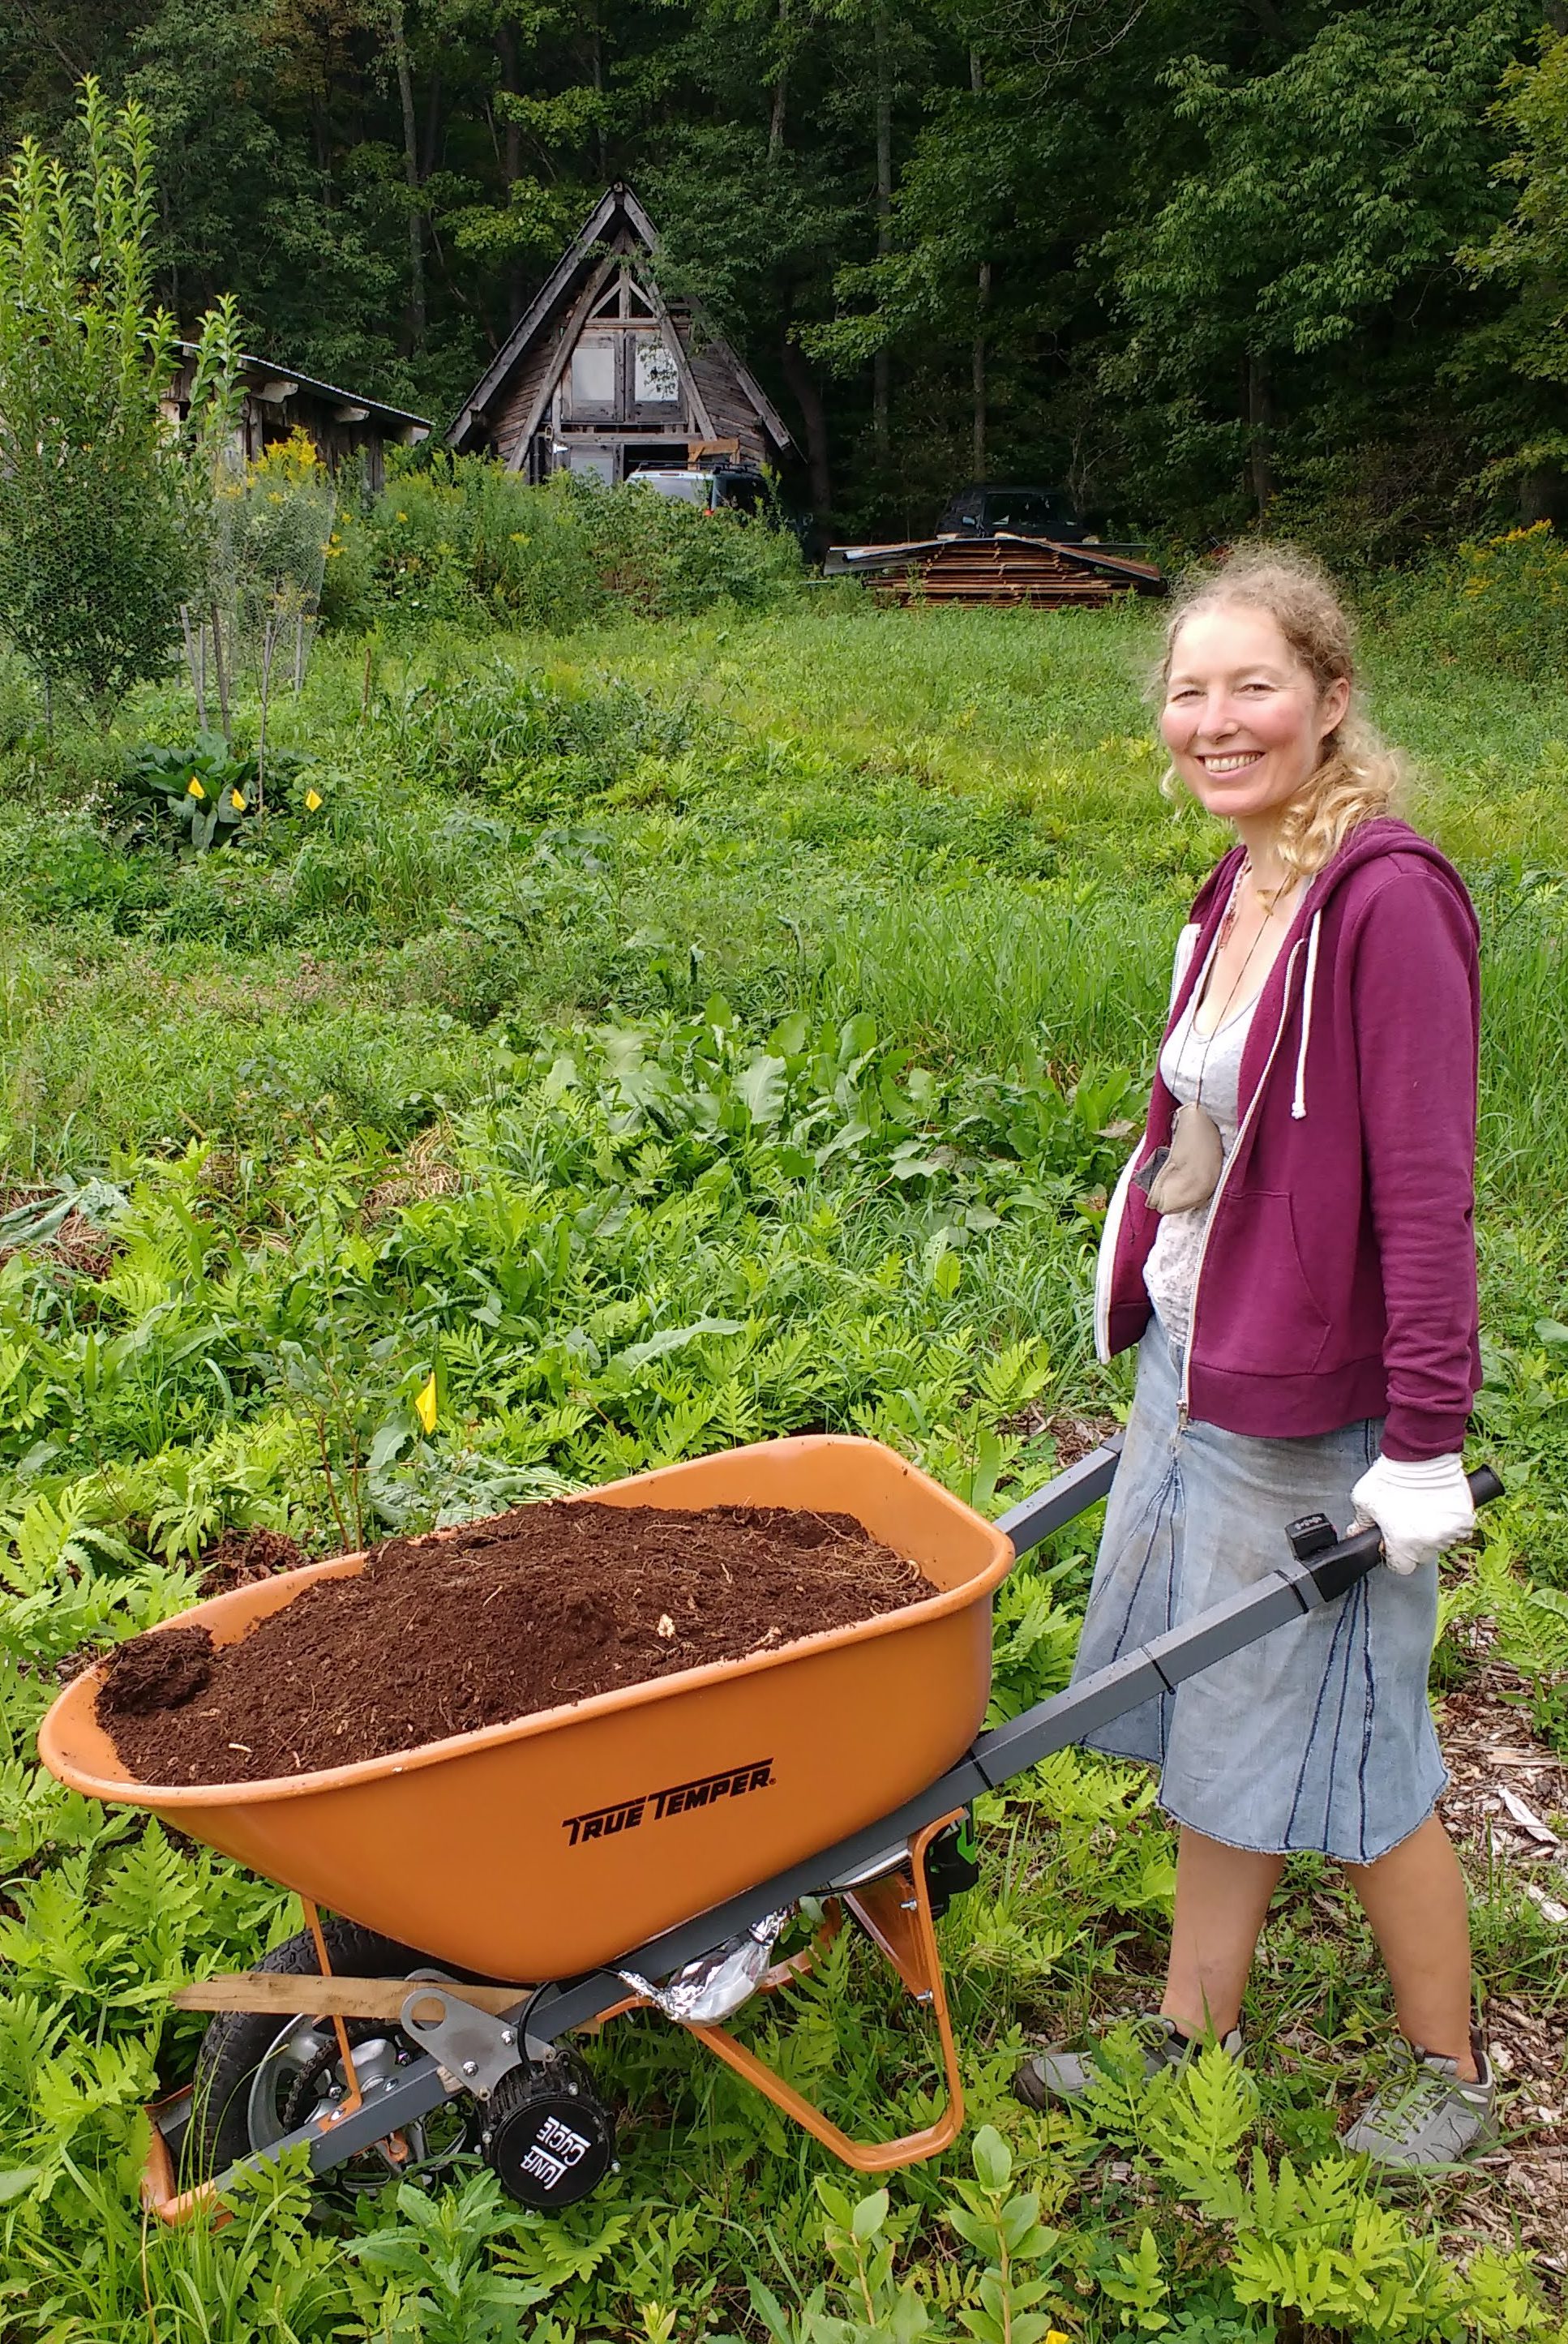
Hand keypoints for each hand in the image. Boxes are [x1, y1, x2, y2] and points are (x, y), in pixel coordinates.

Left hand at [1350, 1453, 1475, 1575]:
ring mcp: (1450, 1533)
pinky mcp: (1465, 1520)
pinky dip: (1450, 1524)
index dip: (1394, 1555)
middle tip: (1407, 1521)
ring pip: (1441, 1544)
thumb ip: (1360, 1523)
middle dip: (1413, 1544)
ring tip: (1423, 1510)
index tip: (1393, 1543)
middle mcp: (1429, 1543)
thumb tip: (1356, 1536)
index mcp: (1403, 1544)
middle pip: (1421, 1557)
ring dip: (1433, 1533)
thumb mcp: (1363, 1500)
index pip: (1400, 1567)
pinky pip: (1459, 1532)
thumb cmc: (1391, 1476)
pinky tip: (1439, 1508)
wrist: (1420, 1455)